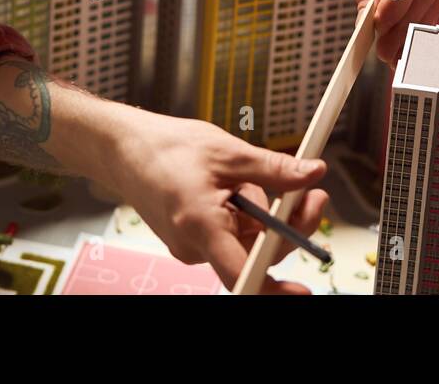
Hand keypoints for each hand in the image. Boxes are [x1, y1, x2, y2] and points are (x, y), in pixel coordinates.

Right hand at [104, 108, 328, 293]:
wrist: (125, 149)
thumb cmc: (167, 148)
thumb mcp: (228, 152)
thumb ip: (274, 169)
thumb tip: (313, 174)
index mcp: (200, 224)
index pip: (241, 273)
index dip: (272, 288)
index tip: (301, 290)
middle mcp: (194, 245)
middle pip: (255, 254)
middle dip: (287, 226)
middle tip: (311, 193)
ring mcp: (191, 246)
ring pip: (246, 242)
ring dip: (262, 214)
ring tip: (246, 176)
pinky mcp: (192, 240)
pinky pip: (231, 235)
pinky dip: (244, 214)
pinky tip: (234, 187)